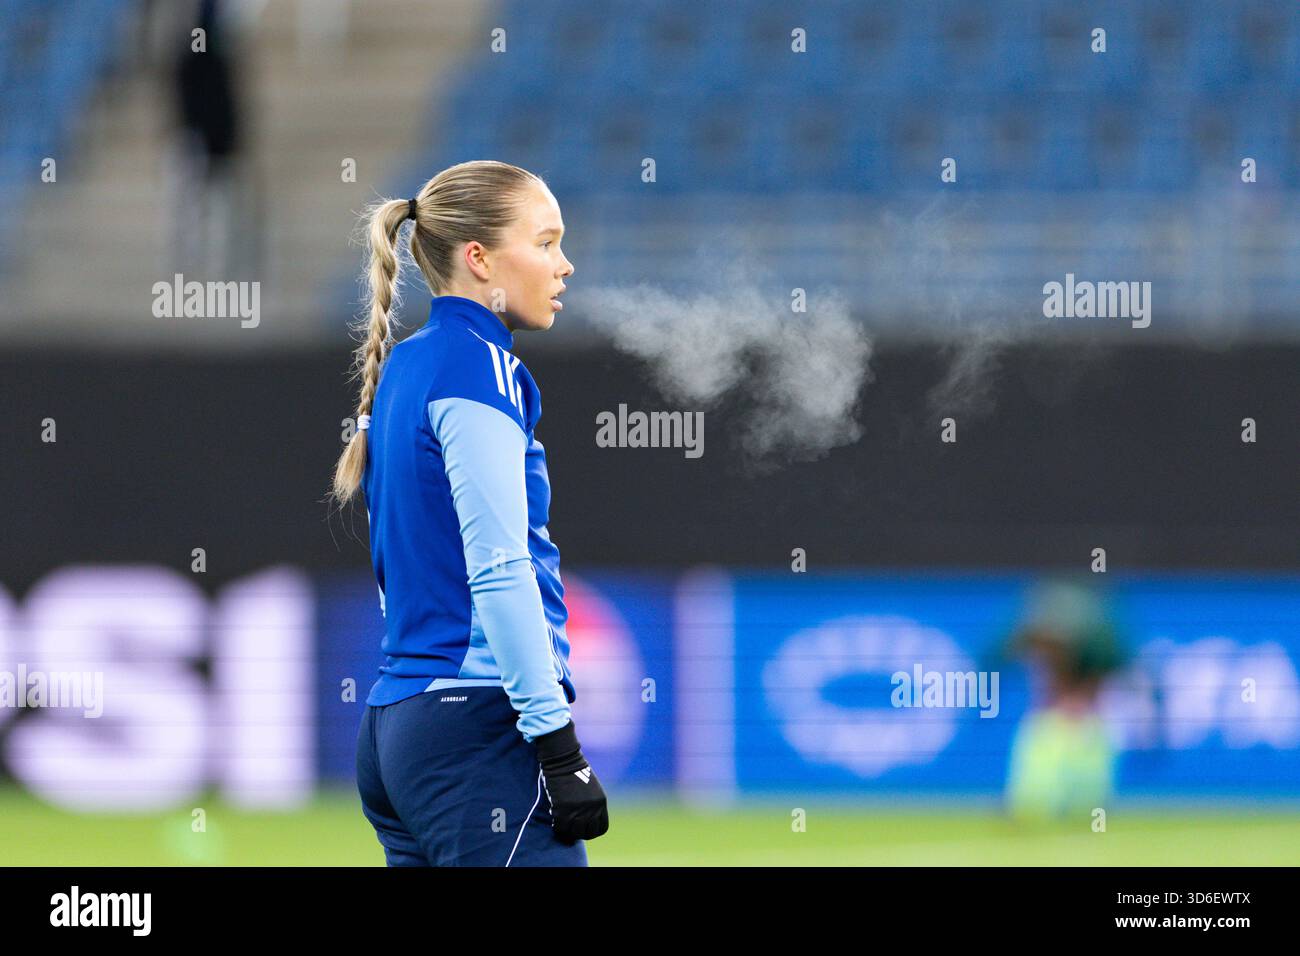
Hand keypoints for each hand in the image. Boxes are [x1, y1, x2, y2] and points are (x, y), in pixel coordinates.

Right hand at [533, 720, 608, 842]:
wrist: (563, 760)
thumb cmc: (576, 772)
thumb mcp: (592, 789)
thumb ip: (593, 805)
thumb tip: (588, 821)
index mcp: (601, 803)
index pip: (601, 828)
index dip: (591, 831)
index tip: (583, 828)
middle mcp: (592, 809)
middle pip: (587, 833)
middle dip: (578, 832)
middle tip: (570, 826)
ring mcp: (577, 810)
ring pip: (573, 833)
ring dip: (566, 830)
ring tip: (561, 822)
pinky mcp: (563, 809)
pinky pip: (560, 827)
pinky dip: (556, 825)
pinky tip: (554, 816)